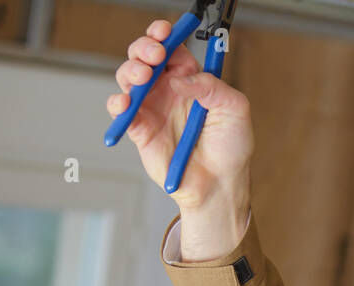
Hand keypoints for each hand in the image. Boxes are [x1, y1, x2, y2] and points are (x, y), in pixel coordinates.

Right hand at [108, 18, 253, 255]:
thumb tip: (179, 79)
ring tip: (143, 76)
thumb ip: (211, 86)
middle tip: (155, 56)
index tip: (164, 32)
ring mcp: (153, 109)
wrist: (219, 185)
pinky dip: (118, 102)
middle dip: (144, 48)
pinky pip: (121, 111)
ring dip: (131, 70)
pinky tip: (126, 101)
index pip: (172, 48)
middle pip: (146, 57)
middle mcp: (169, 90)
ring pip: (129, 77)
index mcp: (192, 79)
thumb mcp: (235, 109)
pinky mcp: (140, 130)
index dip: (165, 36)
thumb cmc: (230, 149)